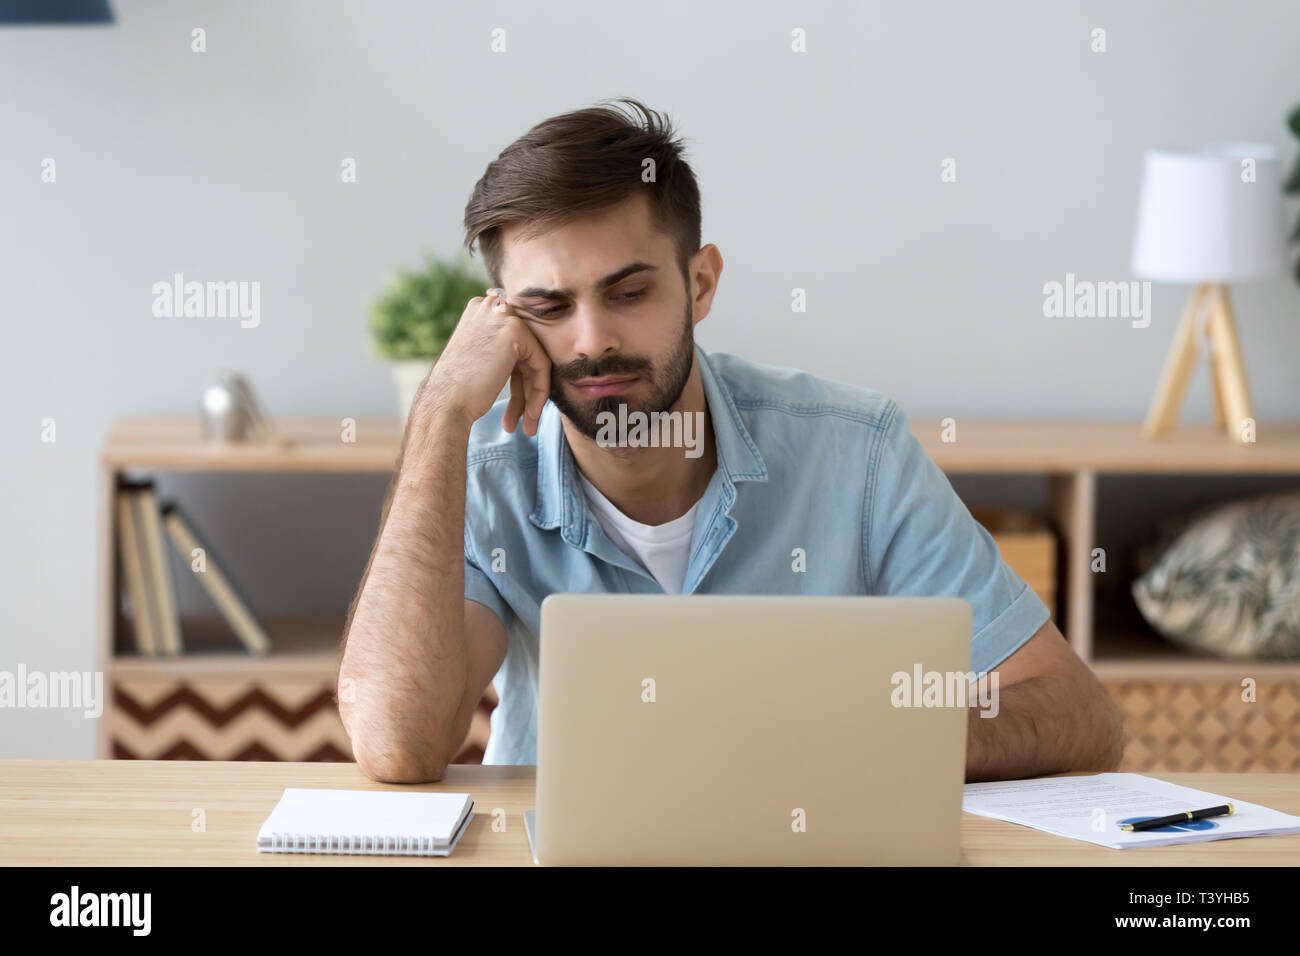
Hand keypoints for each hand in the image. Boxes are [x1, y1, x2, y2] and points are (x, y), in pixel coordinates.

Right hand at [418, 289, 551, 435]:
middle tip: (525, 420)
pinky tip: (530, 415)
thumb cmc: (456, 390)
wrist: (444, 404)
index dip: (519, 376)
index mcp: (480, 310)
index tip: (519, 405)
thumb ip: (500, 349)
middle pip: (526, 351)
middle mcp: (491, 307)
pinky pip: (541, 365)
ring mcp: (502, 316)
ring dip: (532, 397)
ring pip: (535, 360)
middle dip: (526, 388)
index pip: (515, 343)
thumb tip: (526, 356)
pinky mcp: (514, 331)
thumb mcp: (477, 357)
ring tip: (528, 426)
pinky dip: (538, 392)